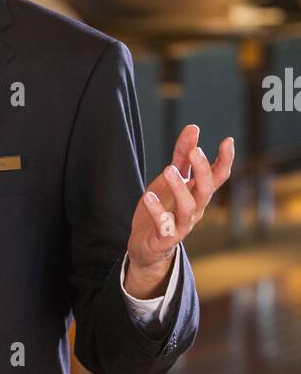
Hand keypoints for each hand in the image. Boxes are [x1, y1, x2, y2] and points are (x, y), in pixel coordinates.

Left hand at [125, 124, 233, 296]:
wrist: (146, 246)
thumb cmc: (163, 208)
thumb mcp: (171, 178)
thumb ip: (182, 155)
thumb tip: (194, 127)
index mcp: (198, 194)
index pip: (218, 177)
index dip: (225, 160)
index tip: (227, 140)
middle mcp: (195, 209)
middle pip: (206, 190)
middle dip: (203, 170)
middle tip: (196, 151)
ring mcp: (181, 225)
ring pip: (188, 208)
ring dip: (180, 188)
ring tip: (168, 169)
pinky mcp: (165, 238)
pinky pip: (164, 225)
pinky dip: (157, 211)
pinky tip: (148, 196)